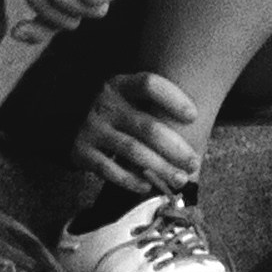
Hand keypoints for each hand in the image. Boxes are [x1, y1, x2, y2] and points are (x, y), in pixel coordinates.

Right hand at [69, 70, 206, 212]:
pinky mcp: (81, 152)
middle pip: (147, 126)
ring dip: (160, 168)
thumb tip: (200, 129)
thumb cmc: (119, 114)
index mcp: (120, 85)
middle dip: (175, 148)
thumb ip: (155, 107)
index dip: (173, 98)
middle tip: (194, 162)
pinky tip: (148, 187)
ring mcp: (92, 127)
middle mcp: (105, 104)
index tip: (194, 116)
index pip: (149, 84)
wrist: (71, 124)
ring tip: (180, 179)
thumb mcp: (131, 100)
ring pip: (132, 151)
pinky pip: (109, 170)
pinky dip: (131, 180)